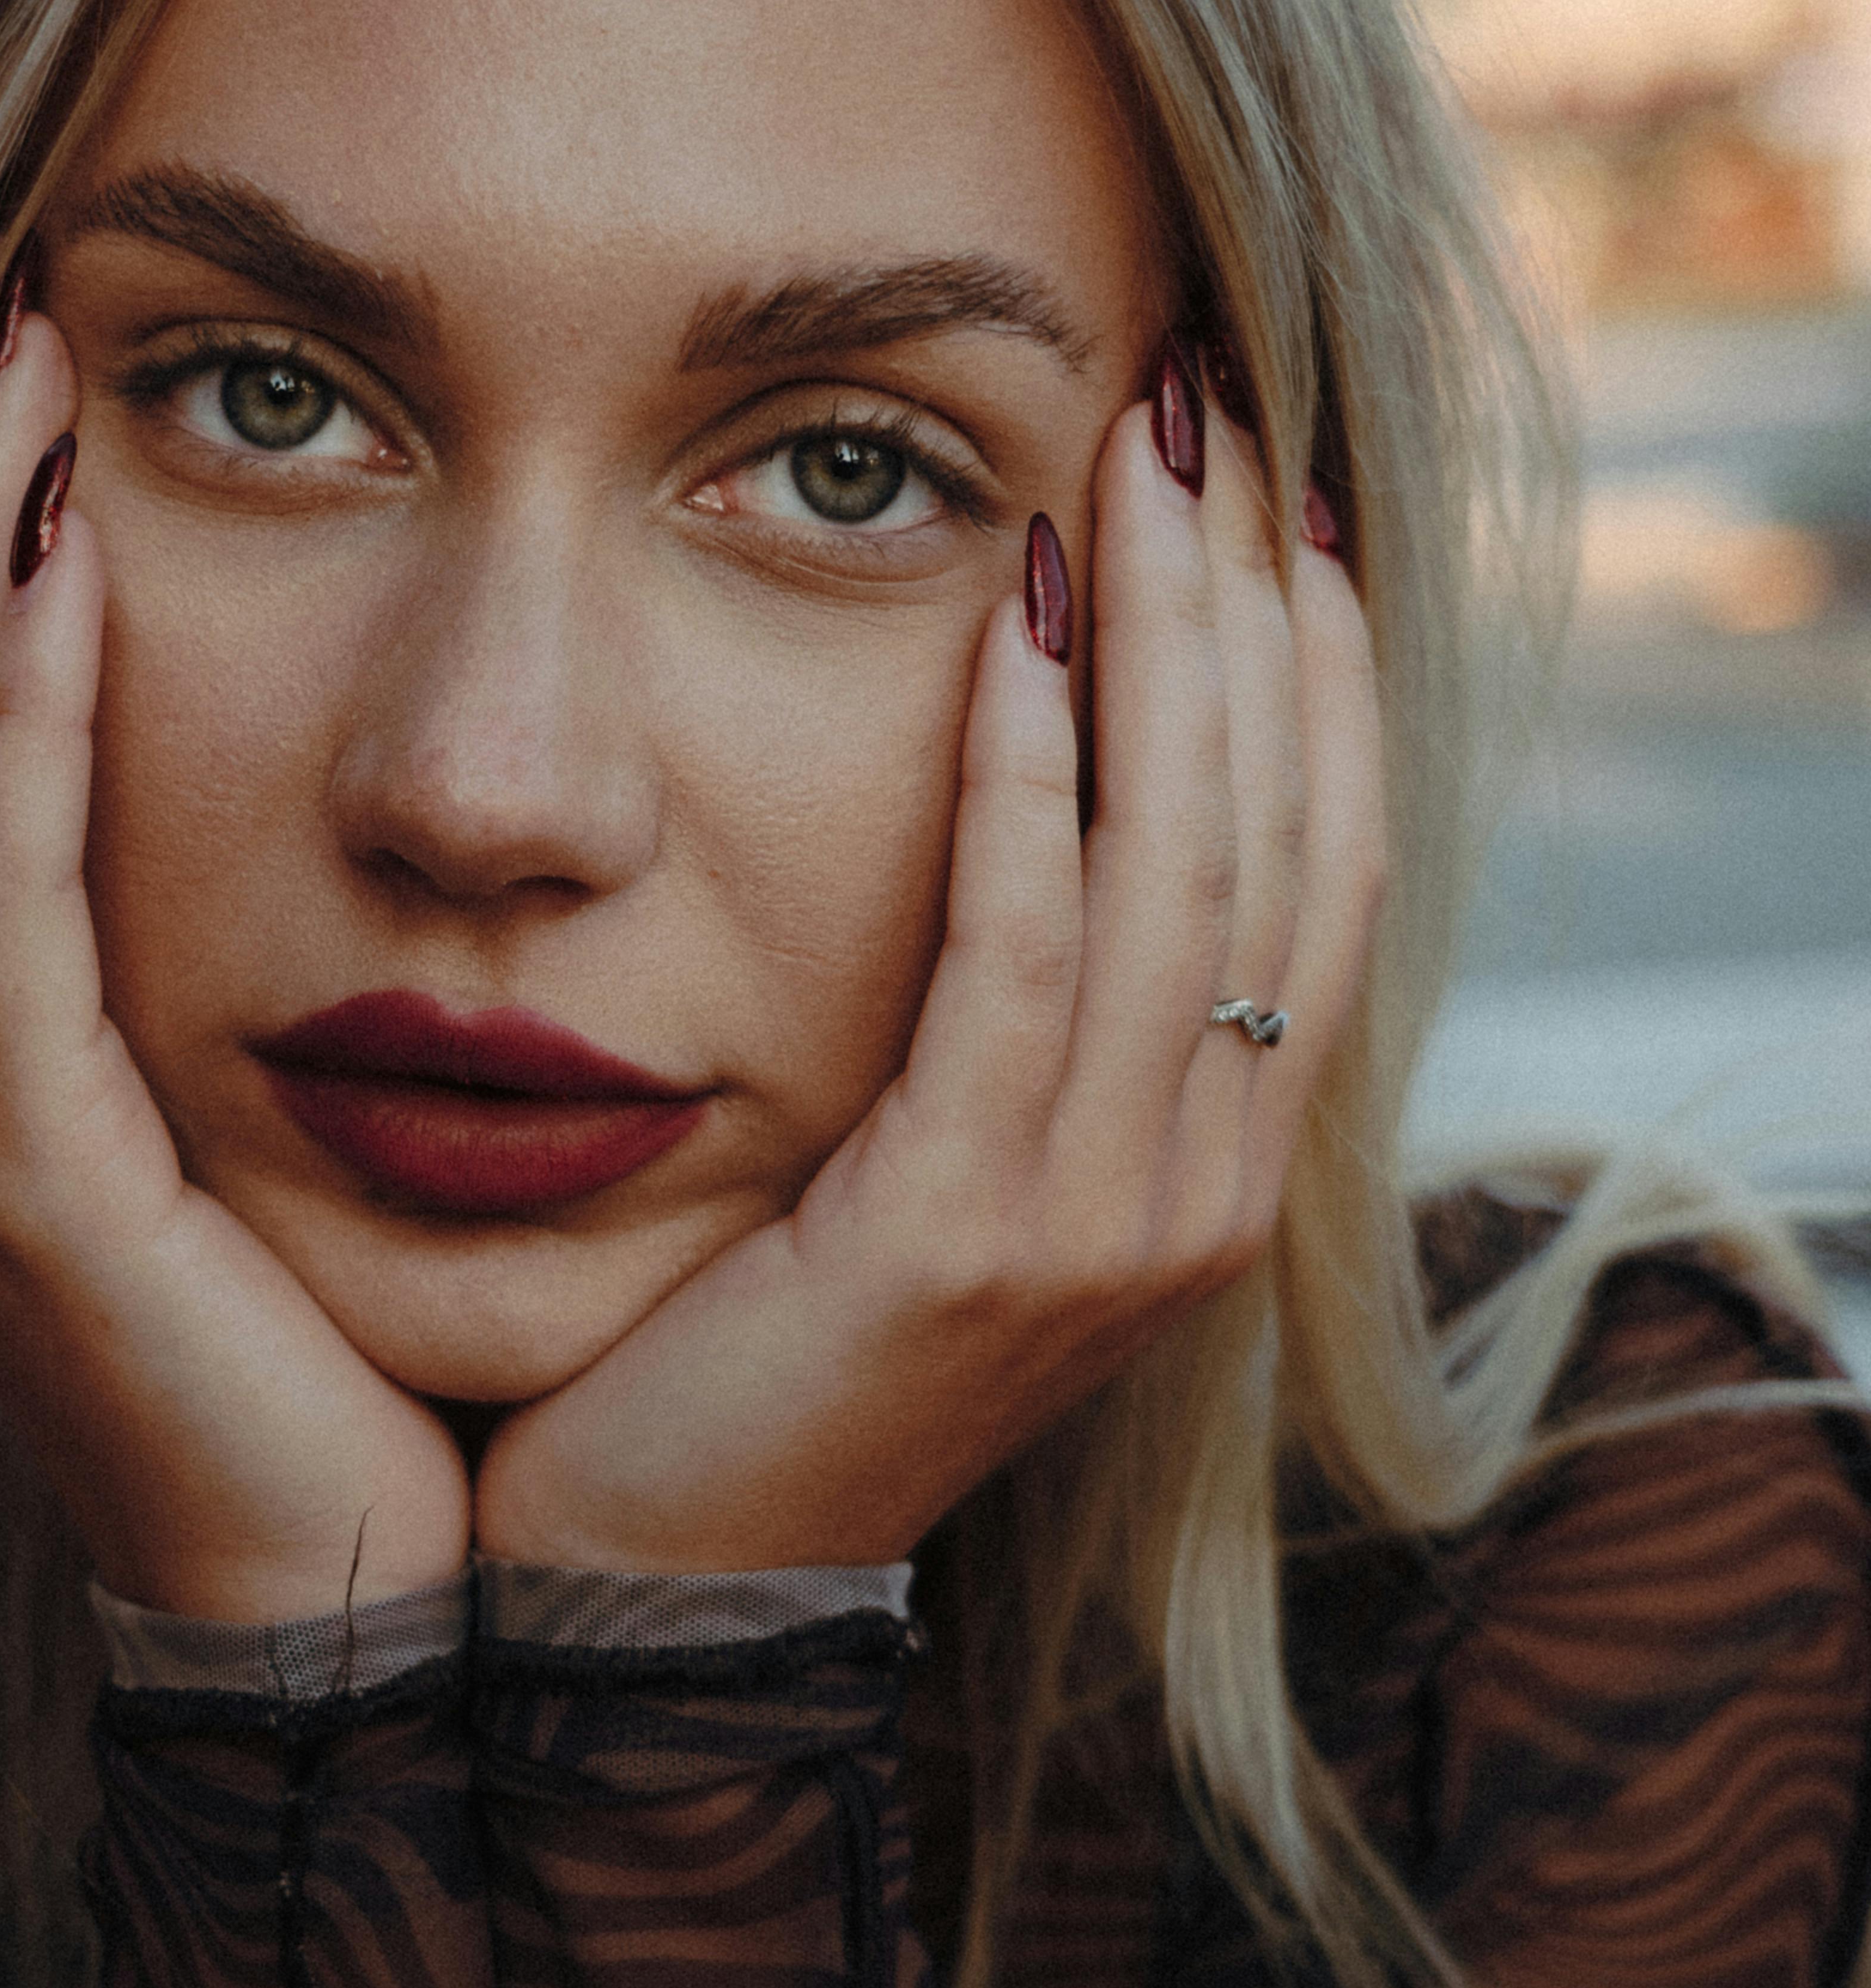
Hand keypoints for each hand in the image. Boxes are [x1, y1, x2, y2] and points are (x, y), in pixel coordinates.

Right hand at [0, 289, 471, 1621]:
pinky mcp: (14, 1174)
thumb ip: (188, 948)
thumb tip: (253, 766)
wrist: (340, 1589)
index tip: (23, 361)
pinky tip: (75, 579)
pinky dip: (26, 728)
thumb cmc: (319, 1340)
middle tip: (4, 305)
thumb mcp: (232, 1103)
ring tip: (23, 379)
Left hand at [473, 383, 1385, 1571]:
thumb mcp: (932, 1161)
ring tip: (1131, 457)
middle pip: (1284, 836)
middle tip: (1203, 404)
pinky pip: (1024, 955)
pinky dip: (1032, 783)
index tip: (1264, 489)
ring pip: (1184, 871)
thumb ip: (1019, 1010)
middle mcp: (1202, 1190)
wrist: (664, 1584)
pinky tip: (1013, 631)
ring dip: (1165, 643)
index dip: (1313, 665)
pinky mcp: (967, 1233)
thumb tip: (1039, 786)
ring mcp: (1107, 1221)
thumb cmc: (767, 1342)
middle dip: (1252, 604)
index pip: (1324, 865)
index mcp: (1215, 1167)